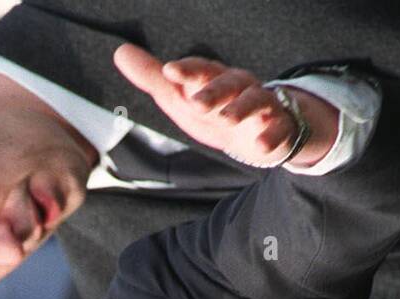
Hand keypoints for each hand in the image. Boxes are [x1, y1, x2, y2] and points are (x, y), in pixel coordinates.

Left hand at [113, 43, 338, 168]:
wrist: (260, 133)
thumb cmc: (216, 112)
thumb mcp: (183, 99)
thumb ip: (154, 80)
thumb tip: (120, 53)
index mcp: (214, 78)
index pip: (200, 69)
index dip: (186, 70)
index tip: (170, 72)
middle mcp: (239, 87)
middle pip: (228, 82)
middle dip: (214, 91)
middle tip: (196, 104)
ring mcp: (261, 106)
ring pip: (255, 101)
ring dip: (242, 109)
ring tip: (229, 120)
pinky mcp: (278, 127)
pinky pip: (278, 130)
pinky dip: (271, 136)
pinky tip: (262, 145)